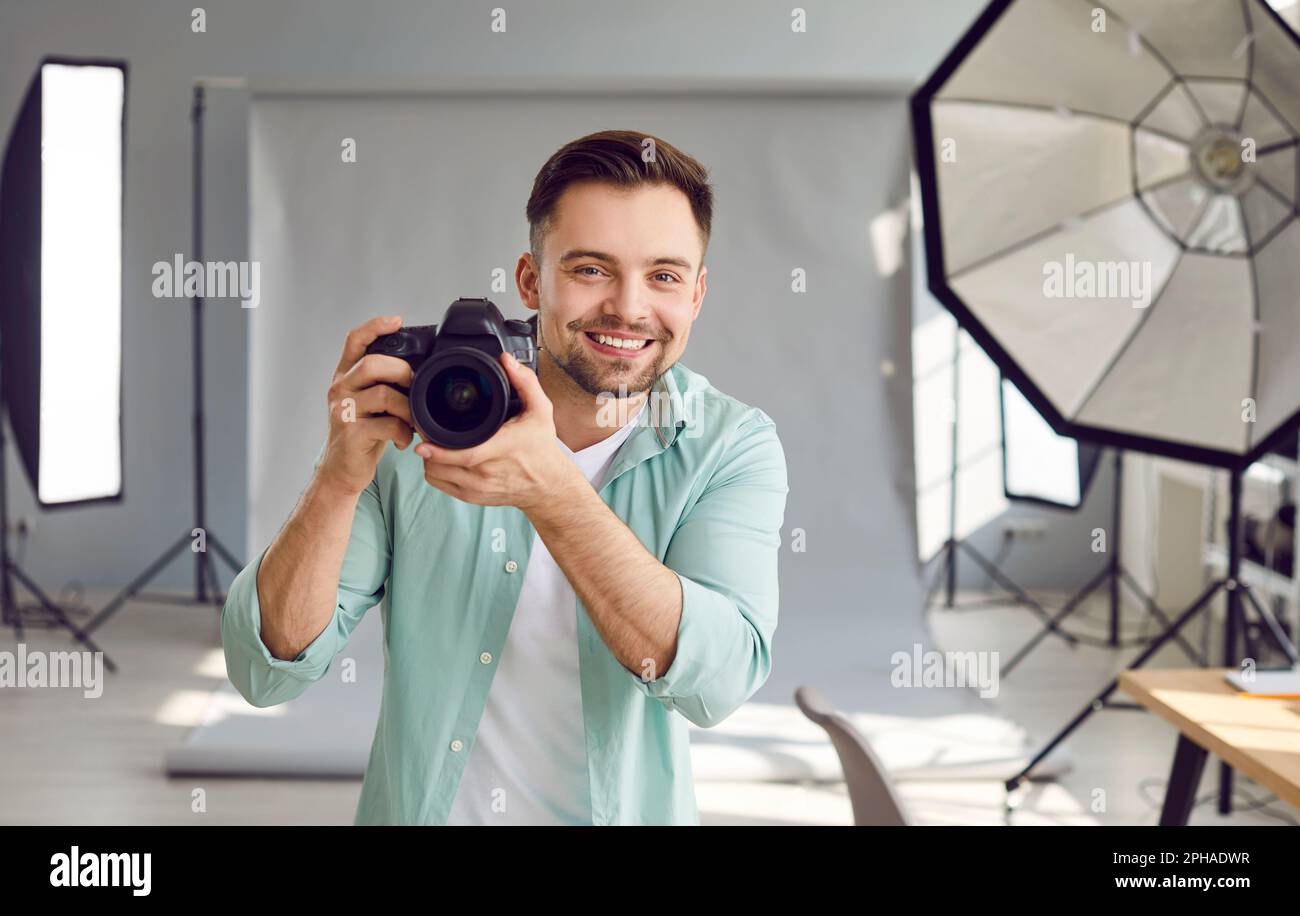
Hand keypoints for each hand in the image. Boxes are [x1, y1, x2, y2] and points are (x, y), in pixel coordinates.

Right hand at [316, 315, 415, 497]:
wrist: (342, 471)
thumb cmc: (362, 435)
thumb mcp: (369, 404)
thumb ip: (383, 384)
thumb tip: (418, 369)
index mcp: (345, 377)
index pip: (354, 341)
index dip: (375, 326)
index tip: (397, 320)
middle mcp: (339, 389)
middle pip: (372, 364)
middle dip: (402, 372)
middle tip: (414, 387)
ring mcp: (343, 412)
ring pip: (384, 394)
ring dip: (407, 407)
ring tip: (412, 421)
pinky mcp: (351, 435)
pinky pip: (388, 425)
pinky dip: (403, 432)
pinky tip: (403, 440)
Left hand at [414, 351, 580, 510]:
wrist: (548, 486)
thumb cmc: (542, 449)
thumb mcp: (541, 411)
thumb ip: (526, 382)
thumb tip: (507, 361)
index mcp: (504, 448)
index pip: (467, 454)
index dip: (440, 451)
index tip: (422, 442)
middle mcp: (489, 472)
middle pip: (443, 465)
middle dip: (428, 447)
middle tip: (425, 430)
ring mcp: (479, 488)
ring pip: (437, 475)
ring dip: (429, 460)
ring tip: (434, 443)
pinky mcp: (473, 497)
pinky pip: (441, 485)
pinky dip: (434, 471)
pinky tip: (440, 459)